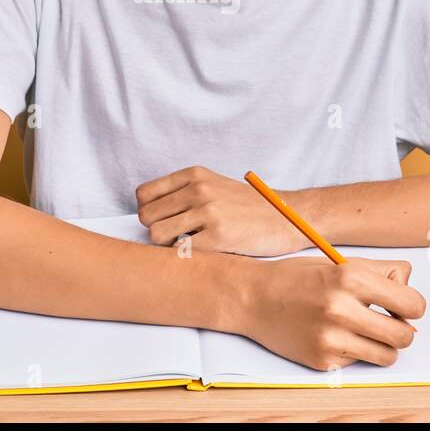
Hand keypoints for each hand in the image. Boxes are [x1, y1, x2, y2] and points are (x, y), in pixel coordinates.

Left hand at [135, 165, 307, 255]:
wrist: (286, 217)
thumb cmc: (248, 206)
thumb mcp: (215, 184)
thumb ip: (183, 192)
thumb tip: (147, 212)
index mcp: (195, 174)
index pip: (144, 194)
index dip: (148, 211)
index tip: (162, 220)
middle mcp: (199, 189)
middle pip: (146, 216)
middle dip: (156, 229)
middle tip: (176, 236)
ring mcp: (209, 212)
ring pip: (156, 234)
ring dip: (167, 245)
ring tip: (188, 245)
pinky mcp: (219, 237)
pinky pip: (180, 251)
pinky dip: (186, 256)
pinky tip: (203, 252)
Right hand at [238, 256, 424, 370]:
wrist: (253, 297)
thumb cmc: (299, 278)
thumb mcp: (340, 263)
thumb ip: (381, 271)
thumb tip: (409, 288)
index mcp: (351, 278)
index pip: (413, 304)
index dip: (412, 305)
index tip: (403, 306)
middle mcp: (341, 309)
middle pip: (404, 335)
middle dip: (402, 330)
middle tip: (388, 322)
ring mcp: (331, 339)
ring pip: (387, 356)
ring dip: (382, 345)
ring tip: (364, 331)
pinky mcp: (322, 360)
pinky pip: (358, 363)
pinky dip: (353, 351)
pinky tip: (334, 336)